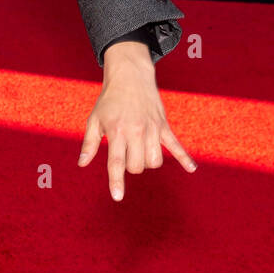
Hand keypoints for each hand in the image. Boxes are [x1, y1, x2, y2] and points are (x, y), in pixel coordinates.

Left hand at [78, 40, 196, 200]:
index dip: (116, 181)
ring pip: (155, 161)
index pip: (117, 162)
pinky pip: (176, 145)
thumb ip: (89, 143)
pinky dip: (184, 158)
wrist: (130, 75)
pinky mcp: (164, 126)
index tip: (117, 197)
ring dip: (147, 163)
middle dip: (131, 167)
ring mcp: (152, 129)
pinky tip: (191, 169)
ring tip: (140, 153)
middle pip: (137, 166)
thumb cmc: (109, 100)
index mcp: (117, 131)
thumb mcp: (94, 120)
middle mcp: (136, 132)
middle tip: (126, 154)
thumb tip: (82, 164)